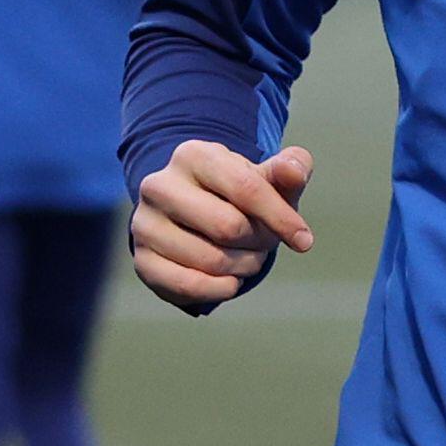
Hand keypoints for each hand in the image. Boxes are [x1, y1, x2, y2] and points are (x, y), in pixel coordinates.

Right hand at [131, 138, 313, 309]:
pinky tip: (230, 280)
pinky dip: (221, 289)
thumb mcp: (269, 180)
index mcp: (193, 155)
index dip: (281, 218)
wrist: (197, 219)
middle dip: (258, 242)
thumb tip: (293, 168)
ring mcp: (144, 224)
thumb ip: (290, 169)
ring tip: (245, 256)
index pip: (246, 188)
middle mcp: (159, 185)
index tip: (304, 240)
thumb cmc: (241, 197)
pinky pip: (189, 286)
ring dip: (243, 266)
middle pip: (229, 227)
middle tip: (261, 242)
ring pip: (212, 260)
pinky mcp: (142, 260)